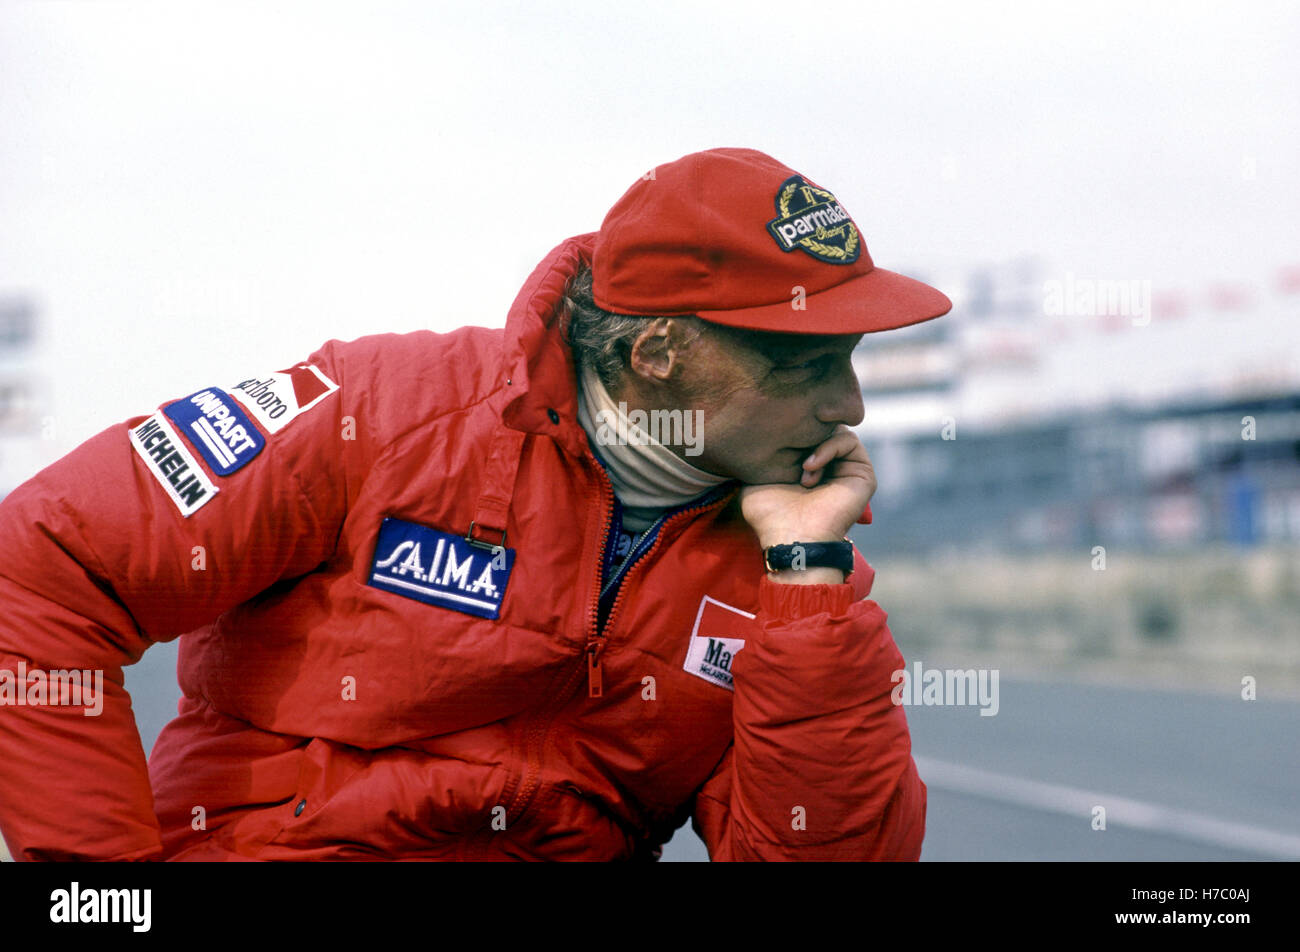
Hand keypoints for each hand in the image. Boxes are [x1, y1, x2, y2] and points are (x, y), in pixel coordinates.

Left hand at [740, 425, 876, 551]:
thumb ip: (762, 455)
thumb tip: (763, 433)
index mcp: (809, 467)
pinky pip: (849, 440)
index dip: (790, 431)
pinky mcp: (863, 473)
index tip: (774, 446)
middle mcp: (831, 467)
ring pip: (835, 430)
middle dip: (803, 435)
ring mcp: (848, 469)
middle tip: (788, 456)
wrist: (790, 537)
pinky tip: (810, 467)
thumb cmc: (769, 515)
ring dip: (814, 445)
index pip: (805, 431)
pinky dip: (828, 447)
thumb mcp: (754, 478)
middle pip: (821, 427)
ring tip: (801, 470)